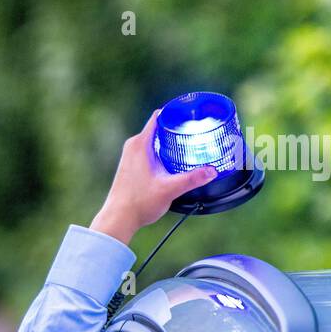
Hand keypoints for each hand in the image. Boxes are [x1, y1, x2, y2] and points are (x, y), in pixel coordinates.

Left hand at [89, 109, 217, 245]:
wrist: (118, 218)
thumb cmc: (138, 203)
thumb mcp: (170, 188)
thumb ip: (192, 178)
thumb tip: (212, 171)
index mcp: (140, 144)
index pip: (159, 117)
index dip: (176, 113)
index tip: (191, 113)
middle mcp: (133, 146)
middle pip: (159, 128)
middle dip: (177, 127)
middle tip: (196, 130)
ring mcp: (130, 157)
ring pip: (154, 140)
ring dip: (170, 141)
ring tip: (189, 143)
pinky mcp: (131, 167)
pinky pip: (149, 151)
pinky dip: (162, 151)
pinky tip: (174, 160)